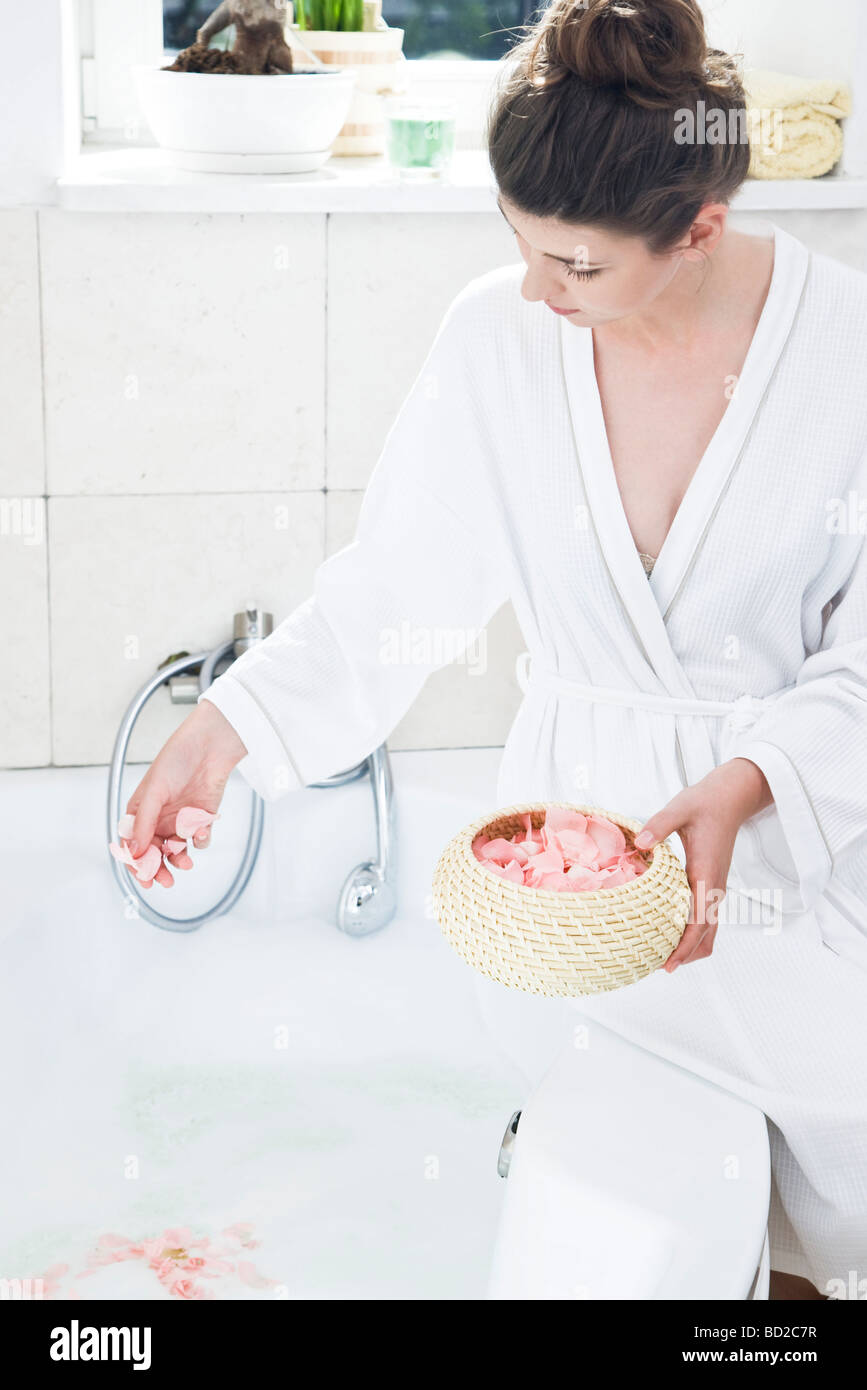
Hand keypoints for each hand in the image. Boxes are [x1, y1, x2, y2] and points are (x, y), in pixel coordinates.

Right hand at [122, 700, 247, 889]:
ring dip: (179, 859)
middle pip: (154, 853)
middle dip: (158, 868)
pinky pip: (199, 839)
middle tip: (166, 880)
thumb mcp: (154, 791)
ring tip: (186, 862)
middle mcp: (159, 818)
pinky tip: (201, 830)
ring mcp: (181, 819)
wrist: (211, 746)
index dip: (136, 864)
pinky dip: (200, 839)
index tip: (144, 879)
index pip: (133, 844)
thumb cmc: (177, 759)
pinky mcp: (202, 818)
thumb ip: (144, 822)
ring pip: (177, 850)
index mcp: (140, 811)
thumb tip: (133, 851)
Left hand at [634, 758, 772, 971]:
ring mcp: (715, 887)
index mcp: (706, 874)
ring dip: (691, 947)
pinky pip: (706, 916)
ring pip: (709, 930)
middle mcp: (714, 887)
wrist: (731, 797)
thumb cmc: (704, 803)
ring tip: (664, 958)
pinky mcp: (712, 883)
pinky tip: (672, 932)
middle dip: (685, 955)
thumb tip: (642, 843)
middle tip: (658, 968)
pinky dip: (693, 933)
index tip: (667, 964)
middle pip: (706, 936)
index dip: (683, 947)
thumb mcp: (679, 808)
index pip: (698, 922)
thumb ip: (659, 825)